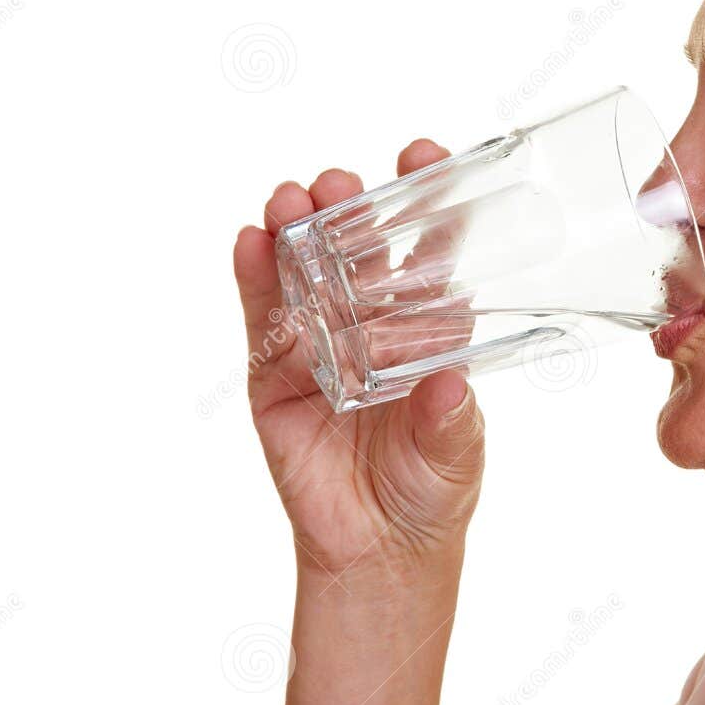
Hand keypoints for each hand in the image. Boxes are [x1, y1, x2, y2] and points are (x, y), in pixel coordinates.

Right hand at [232, 139, 485, 590]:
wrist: (377, 549)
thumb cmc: (431, 487)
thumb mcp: (455, 453)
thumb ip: (449, 419)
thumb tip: (448, 386)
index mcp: (430, 329)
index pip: (432, 252)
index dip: (429, 203)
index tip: (426, 155)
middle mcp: (374, 323)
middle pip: (360, 250)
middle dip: (351, 209)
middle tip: (341, 184)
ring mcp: (320, 341)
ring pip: (304, 272)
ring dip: (296, 231)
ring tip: (290, 200)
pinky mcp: (274, 372)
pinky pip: (261, 317)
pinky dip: (253, 277)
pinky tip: (249, 242)